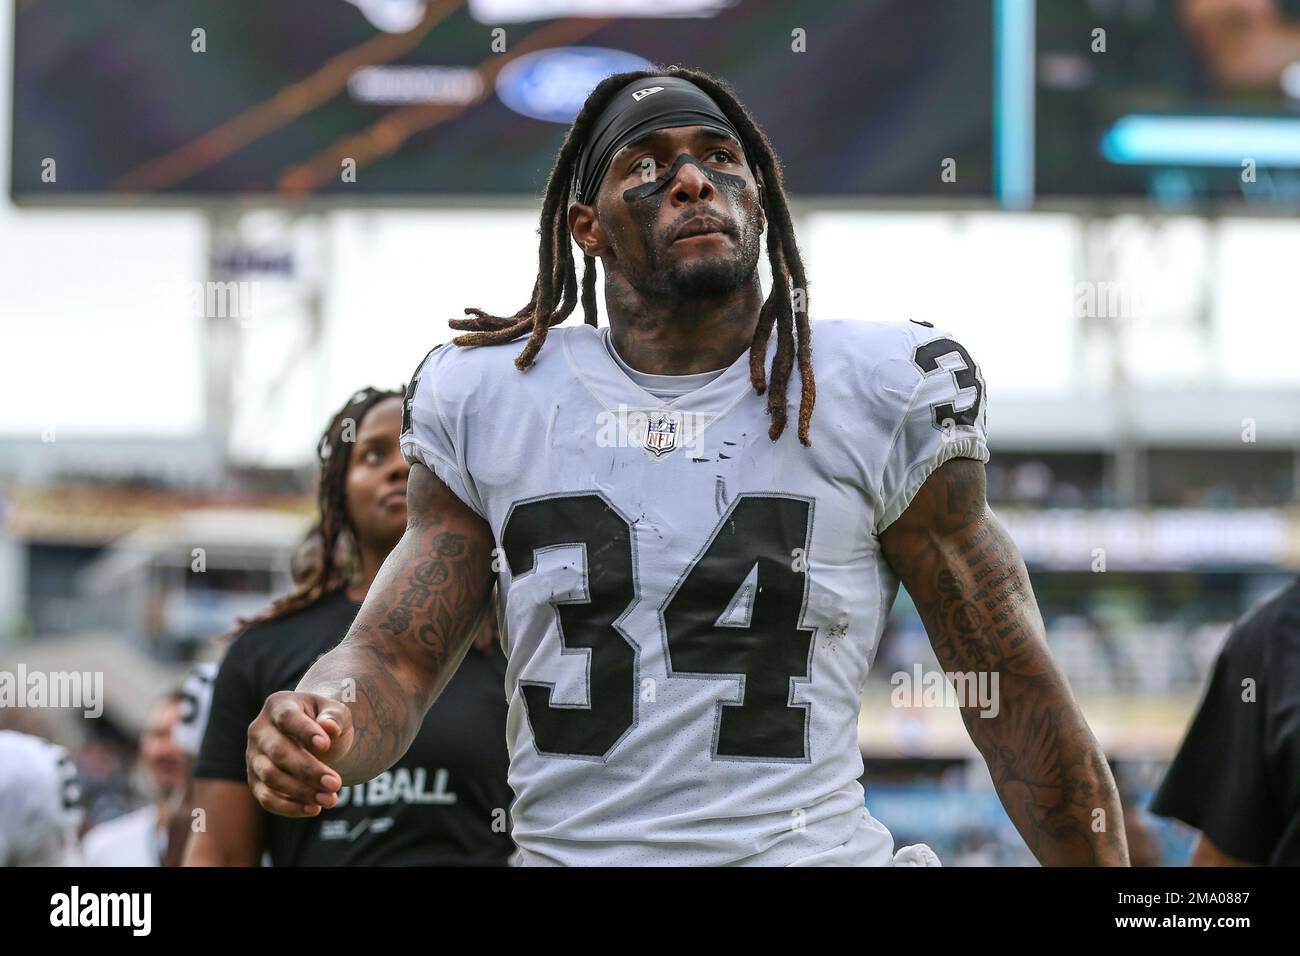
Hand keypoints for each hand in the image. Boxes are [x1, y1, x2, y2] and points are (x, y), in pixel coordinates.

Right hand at [246, 691, 353, 817]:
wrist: (313, 737)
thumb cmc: (324, 721)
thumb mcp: (335, 712)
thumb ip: (334, 717)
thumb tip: (329, 728)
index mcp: (278, 705)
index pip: (287, 717)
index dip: (305, 731)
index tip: (326, 745)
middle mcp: (259, 730)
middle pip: (279, 752)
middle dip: (308, 770)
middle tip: (336, 784)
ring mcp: (253, 756)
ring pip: (271, 777)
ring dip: (301, 791)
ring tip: (331, 799)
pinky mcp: (254, 780)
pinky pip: (266, 798)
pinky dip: (289, 807)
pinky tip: (314, 809)